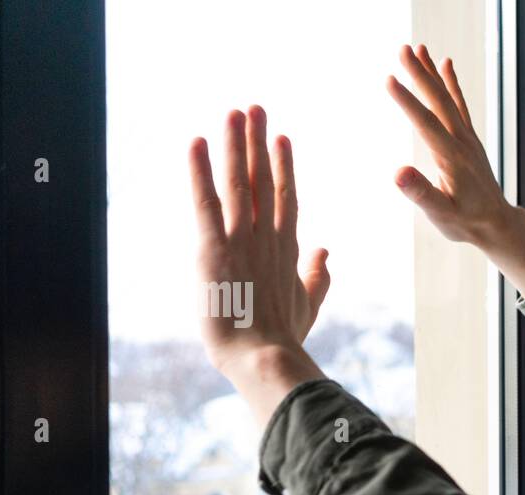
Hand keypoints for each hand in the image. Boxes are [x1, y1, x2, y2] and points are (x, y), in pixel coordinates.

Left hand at [189, 107, 327, 423]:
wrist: (266, 356)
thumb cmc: (285, 339)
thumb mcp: (309, 305)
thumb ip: (319, 276)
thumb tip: (327, 251)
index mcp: (288, 250)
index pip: (284, 198)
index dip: (282, 166)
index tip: (281, 138)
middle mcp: (267, 237)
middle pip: (263, 179)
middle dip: (258, 141)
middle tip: (255, 108)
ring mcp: (242, 239)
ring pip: (238, 181)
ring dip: (235, 144)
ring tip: (235, 112)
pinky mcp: (214, 247)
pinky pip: (205, 201)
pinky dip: (200, 170)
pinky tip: (197, 142)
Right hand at [386, 45, 510, 243]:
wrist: (496, 224)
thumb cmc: (465, 222)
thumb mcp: (440, 213)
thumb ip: (421, 193)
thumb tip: (398, 173)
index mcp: (451, 158)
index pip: (426, 124)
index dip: (407, 102)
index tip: (389, 79)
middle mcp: (461, 142)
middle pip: (438, 102)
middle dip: (419, 74)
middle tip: (402, 48)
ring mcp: (466, 138)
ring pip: (448, 99)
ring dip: (432, 73)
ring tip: (418, 48)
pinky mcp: (468, 140)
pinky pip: (459, 105)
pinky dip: (451, 84)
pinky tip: (445, 64)